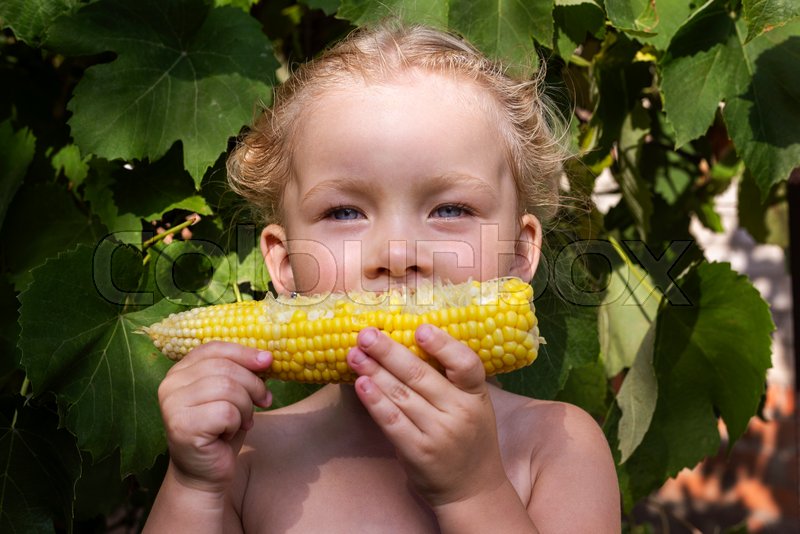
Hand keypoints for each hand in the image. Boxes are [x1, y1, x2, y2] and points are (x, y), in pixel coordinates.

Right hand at [157, 342, 272, 493]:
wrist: (205, 474)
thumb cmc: (221, 431)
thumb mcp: (233, 394)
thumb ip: (241, 372)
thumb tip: (266, 356)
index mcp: (180, 370)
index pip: (215, 347)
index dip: (245, 352)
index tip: (267, 362)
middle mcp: (170, 383)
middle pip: (225, 368)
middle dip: (253, 384)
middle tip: (263, 401)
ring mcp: (172, 405)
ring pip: (228, 388)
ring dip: (246, 407)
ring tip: (243, 421)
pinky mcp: (181, 426)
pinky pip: (226, 412)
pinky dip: (237, 423)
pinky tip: (229, 434)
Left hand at [346, 325, 508, 507]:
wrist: (473, 491)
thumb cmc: (469, 439)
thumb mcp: (475, 406)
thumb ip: (452, 380)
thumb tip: (411, 342)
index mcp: (476, 396)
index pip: (466, 364)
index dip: (443, 345)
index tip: (419, 329)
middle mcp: (460, 412)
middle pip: (421, 375)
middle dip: (388, 351)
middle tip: (366, 334)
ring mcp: (439, 434)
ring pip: (401, 395)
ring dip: (374, 372)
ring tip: (354, 355)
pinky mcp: (418, 452)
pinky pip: (392, 421)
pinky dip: (375, 402)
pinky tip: (361, 385)